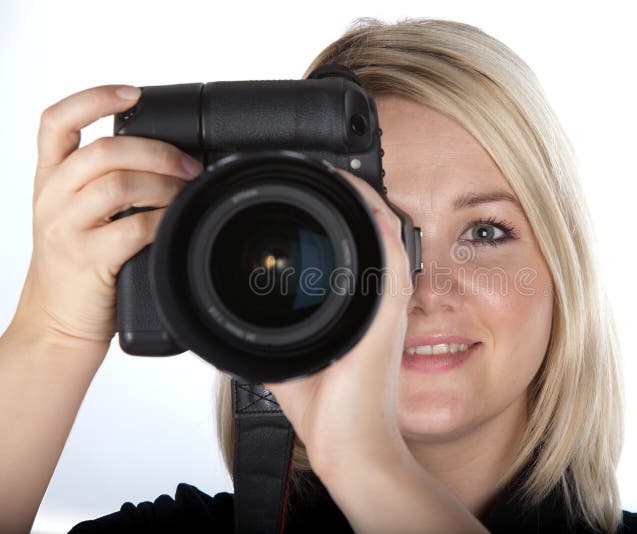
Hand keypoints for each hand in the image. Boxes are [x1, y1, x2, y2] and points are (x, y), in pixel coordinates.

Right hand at [12, 85, 202, 350]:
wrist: (55, 326)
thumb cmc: (77, 271)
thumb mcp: (75, 218)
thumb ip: (102, 186)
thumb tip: (163, 160)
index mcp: (49, 181)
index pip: (56, 121)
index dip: (94, 98)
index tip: (132, 92)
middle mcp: (52, 198)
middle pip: (104, 150)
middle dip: (158, 151)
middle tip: (188, 166)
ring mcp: (66, 229)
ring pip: (120, 183)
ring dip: (166, 185)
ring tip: (186, 195)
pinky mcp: (87, 258)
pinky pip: (135, 226)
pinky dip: (164, 220)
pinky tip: (174, 224)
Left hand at [264, 169, 413, 475]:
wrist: (349, 445)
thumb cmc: (326, 407)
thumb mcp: (286, 356)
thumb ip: (267, 330)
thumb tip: (229, 313)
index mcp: (356, 303)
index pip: (349, 241)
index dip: (331, 208)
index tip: (300, 187)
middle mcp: (376, 295)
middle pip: (369, 223)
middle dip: (344, 190)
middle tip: (312, 167)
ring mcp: (386, 299)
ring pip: (381, 226)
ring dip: (357, 194)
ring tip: (329, 168)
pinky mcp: (388, 309)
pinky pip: (387, 248)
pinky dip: (372, 216)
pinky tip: (355, 194)